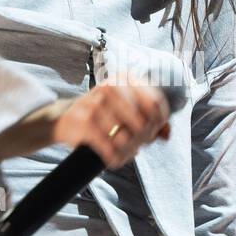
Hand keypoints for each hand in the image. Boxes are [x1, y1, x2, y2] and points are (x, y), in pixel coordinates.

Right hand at [52, 76, 170, 168]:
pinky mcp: (83, 121)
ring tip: (125, 151)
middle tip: (138, 144)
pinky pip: (108, 148)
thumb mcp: (130, 109)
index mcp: (126, 78)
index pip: (155, 104)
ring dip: (127, 151)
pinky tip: (114, 158)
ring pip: (125, 139)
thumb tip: (167, 134)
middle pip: (143, 123)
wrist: (68, 117)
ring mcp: (95, 103)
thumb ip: (153, 120)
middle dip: (143, 139)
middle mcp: (111, 86)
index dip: (158, 123)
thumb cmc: (107, 114)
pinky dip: (114, 157)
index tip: (152, 131)